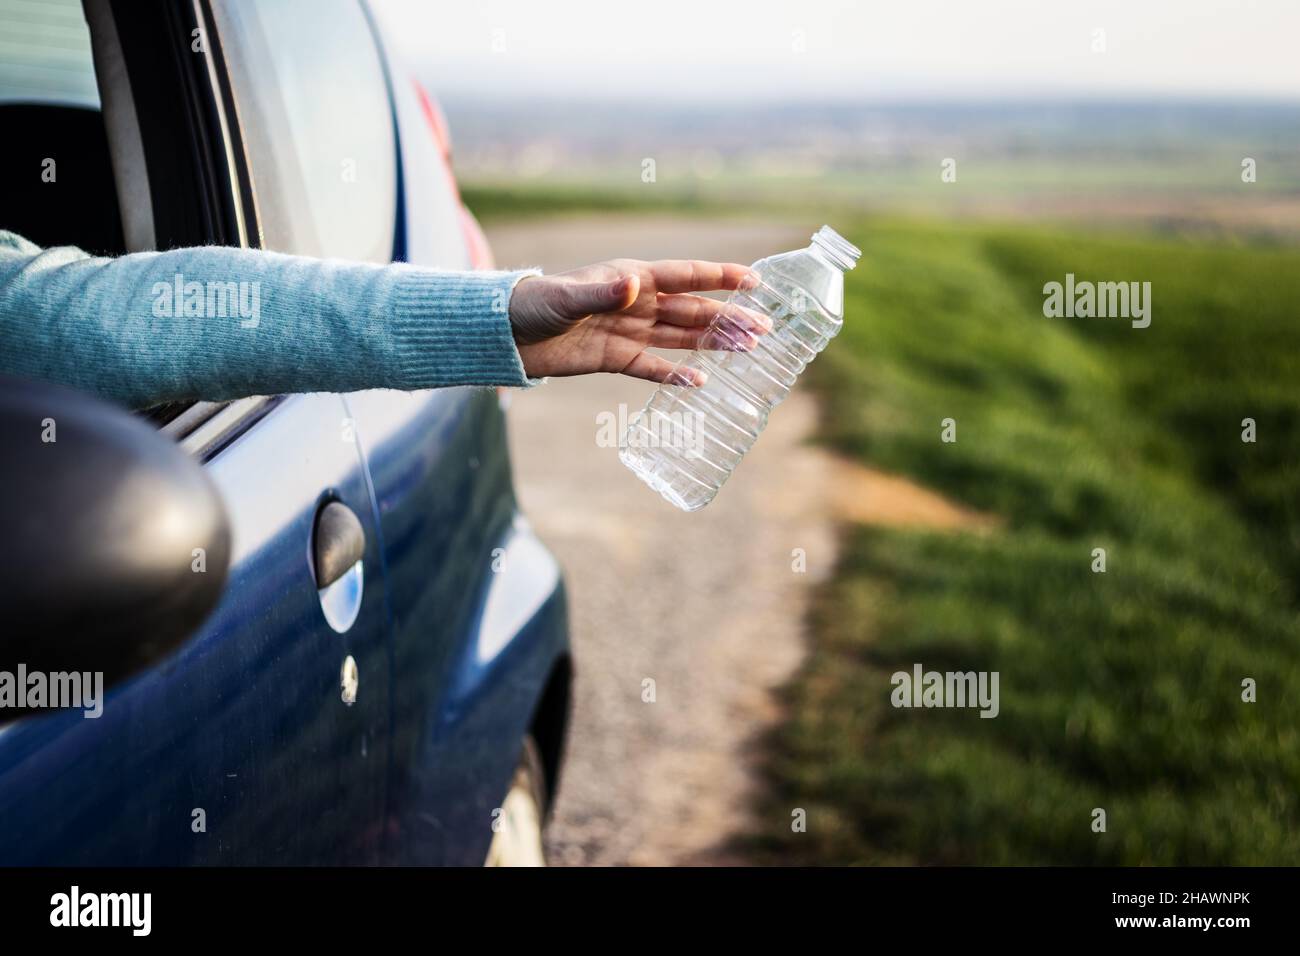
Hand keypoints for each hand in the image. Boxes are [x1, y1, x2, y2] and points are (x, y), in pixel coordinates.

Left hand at [508, 259, 767, 383]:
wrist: (506, 334)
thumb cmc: (534, 303)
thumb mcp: (567, 297)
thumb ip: (601, 292)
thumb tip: (632, 286)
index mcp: (631, 278)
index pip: (687, 275)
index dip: (722, 277)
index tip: (756, 281)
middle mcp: (636, 303)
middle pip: (693, 310)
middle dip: (729, 317)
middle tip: (765, 328)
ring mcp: (628, 331)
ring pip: (681, 337)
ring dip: (713, 342)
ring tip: (748, 349)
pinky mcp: (615, 358)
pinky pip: (653, 367)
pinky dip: (675, 375)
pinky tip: (701, 383)